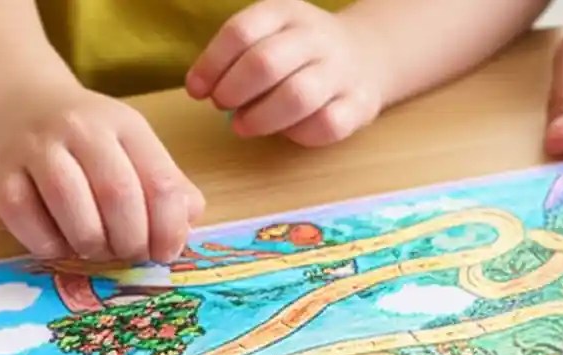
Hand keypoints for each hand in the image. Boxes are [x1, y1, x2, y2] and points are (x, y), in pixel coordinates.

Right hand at [0, 83, 204, 262]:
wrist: (14, 100)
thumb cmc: (85, 137)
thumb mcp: (132, 145)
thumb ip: (166, 182)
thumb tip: (188, 221)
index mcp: (124, 123)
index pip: (160, 182)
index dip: (169, 228)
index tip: (166, 252)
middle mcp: (79, 128)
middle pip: (118, 197)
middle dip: (132, 241)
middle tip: (130, 255)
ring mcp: (34, 149)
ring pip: (74, 212)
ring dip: (94, 246)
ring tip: (99, 250)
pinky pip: (30, 225)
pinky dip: (53, 247)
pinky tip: (62, 243)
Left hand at [185, 0, 384, 146]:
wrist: (367, 54)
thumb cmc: (299, 53)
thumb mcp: (268, 34)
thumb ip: (235, 56)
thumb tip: (202, 89)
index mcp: (286, 12)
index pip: (241, 32)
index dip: (211, 64)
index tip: (196, 89)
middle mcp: (316, 37)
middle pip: (265, 63)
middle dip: (233, 91)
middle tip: (222, 105)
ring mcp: (341, 70)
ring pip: (297, 96)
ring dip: (260, 117)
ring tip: (242, 125)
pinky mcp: (361, 104)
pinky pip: (327, 124)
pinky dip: (298, 134)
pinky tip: (285, 131)